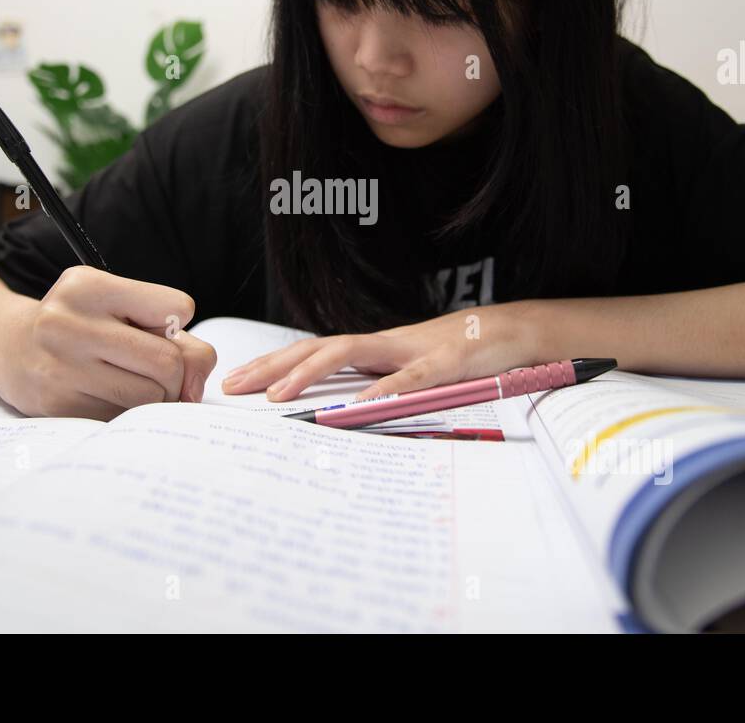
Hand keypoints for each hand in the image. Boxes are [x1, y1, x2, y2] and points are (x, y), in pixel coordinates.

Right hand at [0, 266, 216, 418]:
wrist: (9, 346)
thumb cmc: (81, 324)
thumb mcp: (119, 306)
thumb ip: (175, 335)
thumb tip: (194, 386)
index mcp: (89, 286)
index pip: (177, 306)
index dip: (176, 323)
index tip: (157, 328)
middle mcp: (68, 323)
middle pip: (167, 361)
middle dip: (175, 373)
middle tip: (158, 372)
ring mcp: (60, 367)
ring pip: (150, 396)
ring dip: (156, 398)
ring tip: (134, 384)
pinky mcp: (58, 405)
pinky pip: (123, 419)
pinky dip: (130, 414)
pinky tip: (109, 398)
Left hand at [220, 302, 545, 401]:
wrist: (511, 330)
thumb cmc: (457, 356)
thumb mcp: (410, 373)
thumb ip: (378, 386)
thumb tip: (341, 413)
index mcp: (373, 349)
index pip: (312, 351)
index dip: (273, 363)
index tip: (236, 380)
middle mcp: (383, 344)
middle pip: (316, 347)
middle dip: (272, 365)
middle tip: (232, 386)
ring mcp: (412, 350)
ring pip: (350, 352)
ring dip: (310, 372)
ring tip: (278, 396)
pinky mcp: (445, 362)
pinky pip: (410, 379)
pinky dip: (384, 391)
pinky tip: (360, 406)